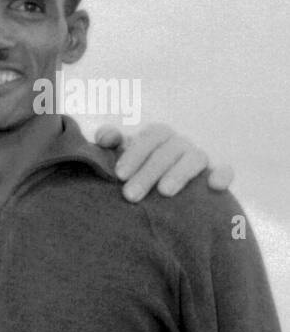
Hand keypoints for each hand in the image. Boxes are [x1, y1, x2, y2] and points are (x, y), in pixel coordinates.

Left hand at [94, 123, 233, 201]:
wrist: (157, 188)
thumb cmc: (134, 168)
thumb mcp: (120, 154)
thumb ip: (110, 141)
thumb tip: (106, 137)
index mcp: (158, 136)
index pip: (150, 137)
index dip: (134, 154)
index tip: (119, 175)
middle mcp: (179, 144)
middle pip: (168, 151)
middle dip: (148, 172)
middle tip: (130, 195)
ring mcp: (199, 158)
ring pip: (194, 158)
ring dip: (180, 173)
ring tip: (164, 192)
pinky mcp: (216, 174)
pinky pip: (225, 170)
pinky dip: (222, 174)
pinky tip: (215, 186)